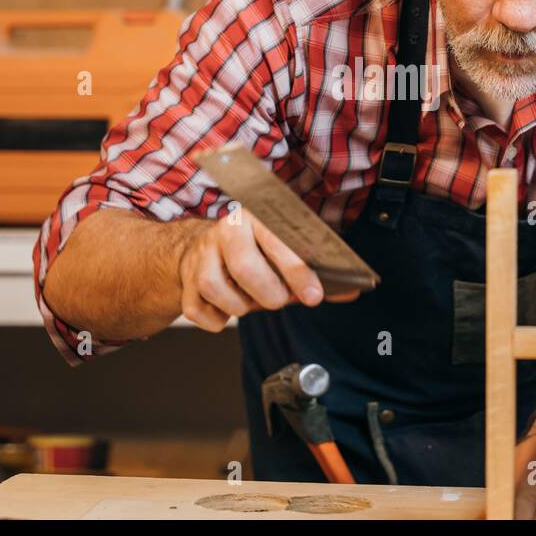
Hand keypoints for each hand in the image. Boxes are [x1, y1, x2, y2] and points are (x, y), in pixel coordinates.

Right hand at [178, 208, 356, 330]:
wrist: (202, 248)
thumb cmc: (256, 251)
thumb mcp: (286, 252)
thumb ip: (316, 272)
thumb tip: (351, 292)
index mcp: (256, 216)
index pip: (278, 241)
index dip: (297, 270)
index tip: (314, 296)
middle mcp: (226, 231)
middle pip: (245, 267)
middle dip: (269, 294)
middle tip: (278, 300)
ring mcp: (201, 255)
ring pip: (216, 289)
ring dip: (240, 306)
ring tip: (249, 299)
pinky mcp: (185, 281)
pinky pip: (198, 311)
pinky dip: (217, 319)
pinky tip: (226, 306)